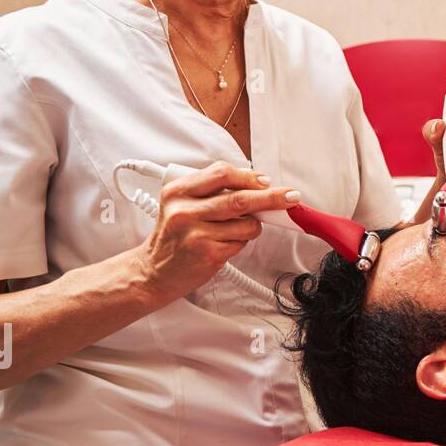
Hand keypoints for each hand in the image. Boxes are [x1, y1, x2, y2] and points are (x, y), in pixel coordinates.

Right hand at [136, 160, 301, 299]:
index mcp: (178, 191)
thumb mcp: (182, 204)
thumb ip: (213, 192)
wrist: (154, 271)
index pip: (222, 174)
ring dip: (252, 225)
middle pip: (240, 198)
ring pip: (247, 223)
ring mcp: (196, 234)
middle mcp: (184, 211)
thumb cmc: (175, 236)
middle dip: (272, 197)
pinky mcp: (208, 254)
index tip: (267, 181)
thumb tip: (258, 185)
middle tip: (291, 196)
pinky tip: (224, 244)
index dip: (250, 177)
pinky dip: (242, 241)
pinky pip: (241, 242)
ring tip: (234, 230)